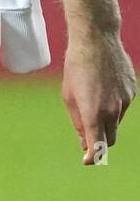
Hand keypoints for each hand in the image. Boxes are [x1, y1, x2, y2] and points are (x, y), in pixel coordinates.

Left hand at [62, 34, 135, 164]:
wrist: (96, 40)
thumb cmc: (76, 66)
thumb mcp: (69, 95)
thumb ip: (77, 121)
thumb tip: (84, 140)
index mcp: (94, 113)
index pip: (98, 146)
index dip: (93, 157)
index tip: (87, 160)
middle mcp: (113, 110)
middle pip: (110, 138)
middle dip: (100, 141)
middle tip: (88, 136)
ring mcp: (126, 100)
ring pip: (116, 121)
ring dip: (105, 119)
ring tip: (92, 97)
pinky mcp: (133, 91)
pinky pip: (123, 105)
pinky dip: (113, 103)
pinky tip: (103, 86)